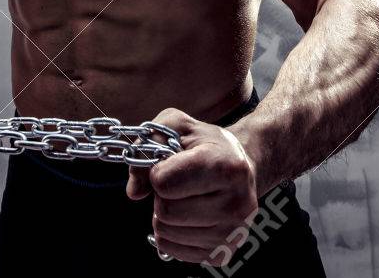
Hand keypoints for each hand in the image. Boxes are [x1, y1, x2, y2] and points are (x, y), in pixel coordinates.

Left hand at [126, 108, 259, 265]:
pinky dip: (170, 234)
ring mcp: (231, 232)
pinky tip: (186, 217)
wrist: (244, 166)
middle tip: (178, 184)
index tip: (169, 165)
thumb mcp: (177, 126)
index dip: (157, 172)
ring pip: (167, 233)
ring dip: (164, 215)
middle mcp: (236, 203)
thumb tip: (134, 191)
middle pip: (165, 211)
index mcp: (225, 167)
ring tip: (184, 199)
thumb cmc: (206, 144)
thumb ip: (147, 145)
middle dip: (161, 196)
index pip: (164, 182)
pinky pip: (173, 251)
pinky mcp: (223, 252)